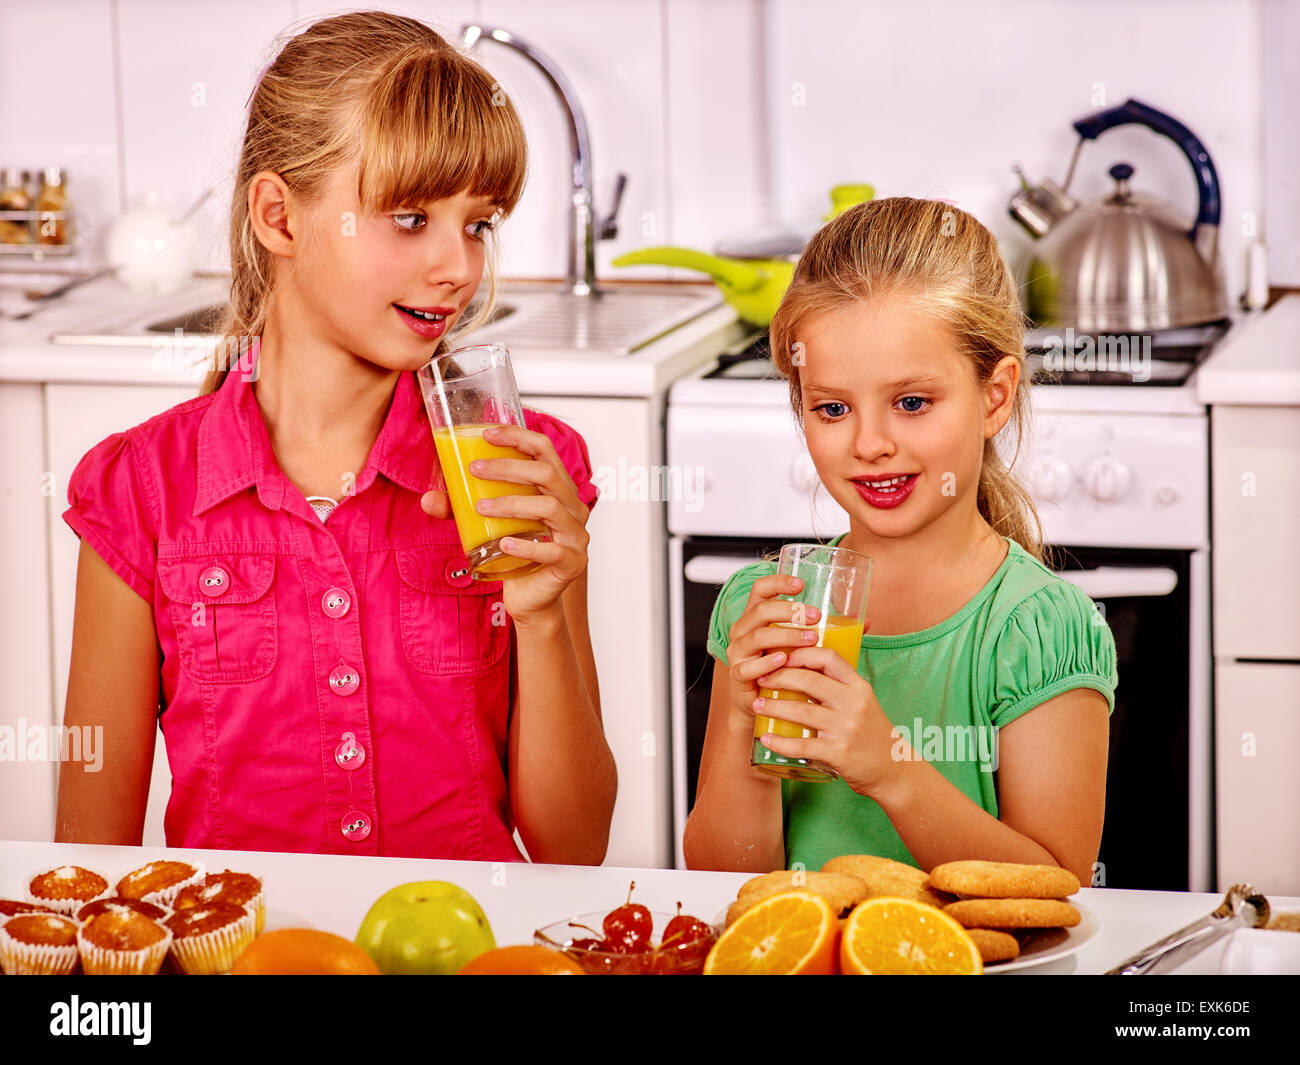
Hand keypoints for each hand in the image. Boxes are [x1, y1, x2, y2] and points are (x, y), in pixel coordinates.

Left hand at [422, 424, 588, 624]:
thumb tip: (428, 499)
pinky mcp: (572, 562)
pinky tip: (503, 545)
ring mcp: (575, 535)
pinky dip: (525, 546)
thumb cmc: (515, 554)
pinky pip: (551, 550)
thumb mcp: (485, 524)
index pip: (544, 449)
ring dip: (512, 503)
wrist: (532, 598)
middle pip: (548, 474)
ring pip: (550, 507)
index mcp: (557, 488)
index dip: (518, 436)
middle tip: (475, 470)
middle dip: (509, 467)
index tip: (487, 434)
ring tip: (481, 508)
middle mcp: (572, 507)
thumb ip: (460, 510)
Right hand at [722, 575, 827, 727]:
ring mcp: (738, 653)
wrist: (760, 705)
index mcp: (757, 617)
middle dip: (790, 611)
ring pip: (757, 636)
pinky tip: (783, 660)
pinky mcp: (738, 676)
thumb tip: (864, 623)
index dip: (778, 583)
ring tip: (810, 639)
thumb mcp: (799, 645)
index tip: (801, 584)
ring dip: (785, 635)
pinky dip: (766, 662)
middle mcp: (744, 631)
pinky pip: (748, 666)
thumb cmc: (782, 670)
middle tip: (815, 616)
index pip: (761, 590)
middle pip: (761, 610)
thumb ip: (825, 632)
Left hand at [751, 641, 899, 797]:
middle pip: (808, 680)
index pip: (828, 657)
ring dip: (772, 707)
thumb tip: (804, 665)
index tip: (780, 656)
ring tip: (756, 705)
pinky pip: (802, 746)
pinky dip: (780, 742)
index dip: (800, 653)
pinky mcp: (838, 753)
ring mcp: (845, 729)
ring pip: (800, 711)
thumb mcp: (862, 701)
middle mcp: (853, 703)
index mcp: (858, 686)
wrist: (893, 770)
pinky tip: (766, 738)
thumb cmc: (871, 732)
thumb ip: (839, 685)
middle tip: (761, 680)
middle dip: (778, 677)